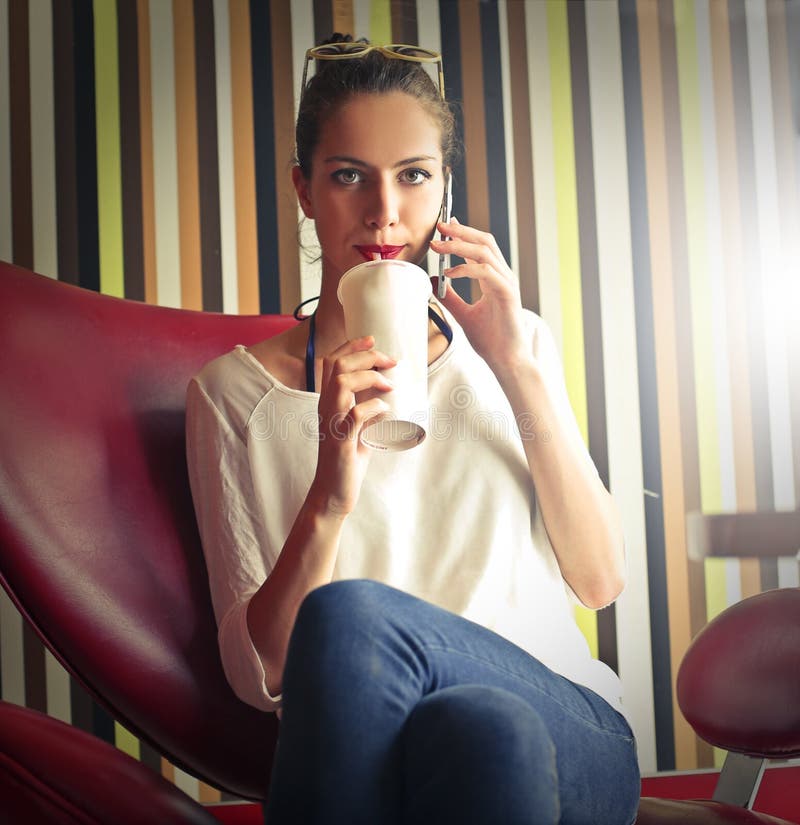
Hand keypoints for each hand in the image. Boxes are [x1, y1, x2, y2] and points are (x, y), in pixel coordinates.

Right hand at [309, 336, 394, 516]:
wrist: (333, 493)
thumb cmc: (347, 460)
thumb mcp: (359, 428)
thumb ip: (369, 410)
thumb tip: (390, 394)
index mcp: (328, 402)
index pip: (331, 362)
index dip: (351, 346)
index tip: (373, 340)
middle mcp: (326, 408)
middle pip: (337, 366)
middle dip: (366, 357)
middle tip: (390, 361)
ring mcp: (332, 424)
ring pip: (341, 384)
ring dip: (369, 378)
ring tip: (389, 385)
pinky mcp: (341, 442)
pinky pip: (355, 416)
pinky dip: (373, 407)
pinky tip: (385, 409)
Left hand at [430, 217, 530, 375]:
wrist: (506, 360)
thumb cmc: (491, 340)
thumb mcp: (463, 315)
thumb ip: (450, 297)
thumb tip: (433, 282)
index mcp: (494, 279)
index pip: (479, 248)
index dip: (463, 234)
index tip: (445, 225)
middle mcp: (503, 276)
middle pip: (484, 242)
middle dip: (461, 231)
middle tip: (439, 225)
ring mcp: (507, 283)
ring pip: (484, 252)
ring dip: (458, 245)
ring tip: (437, 245)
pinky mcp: (507, 294)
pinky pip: (485, 272)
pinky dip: (465, 269)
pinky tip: (448, 273)